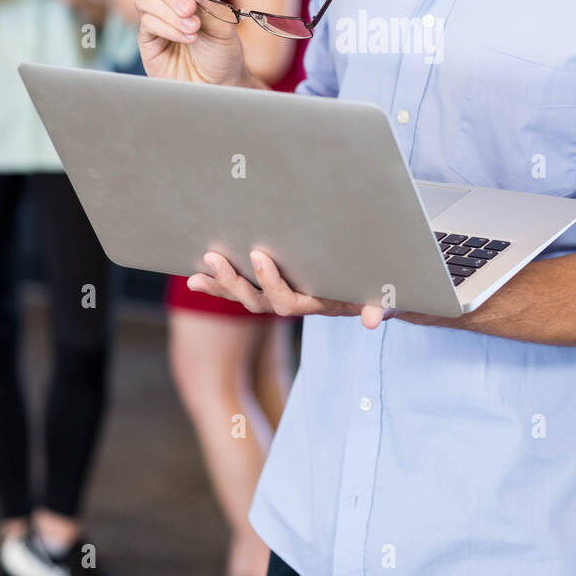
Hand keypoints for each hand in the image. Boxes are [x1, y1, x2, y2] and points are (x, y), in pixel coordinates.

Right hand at [134, 0, 260, 88]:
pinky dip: (168, 28)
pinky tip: (188, 38)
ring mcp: (155, 19)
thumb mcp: (224, 26)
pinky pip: (147, 23)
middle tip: (190, 10)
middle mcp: (168, 1)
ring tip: (193, 29)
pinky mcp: (147, 40)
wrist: (219, 84)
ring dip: (169, 11)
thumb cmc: (222, 53)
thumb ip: (209, 3)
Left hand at [187, 249, 397, 330]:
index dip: (271, 282)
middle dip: (234, 282)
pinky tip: (195, 278)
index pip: (288, 301)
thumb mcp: (381, 298)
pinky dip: (218, 286)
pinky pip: (240, 292)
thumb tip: (372, 319)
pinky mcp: (270, 291)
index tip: (258, 255)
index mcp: (316, 304)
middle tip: (214, 258)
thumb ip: (377, 305)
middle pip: (258, 302)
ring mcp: (280, 299)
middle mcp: (295, 304)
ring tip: (194, 276)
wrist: (373, 299)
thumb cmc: (376, 290)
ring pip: (244, 298)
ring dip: (220, 287)